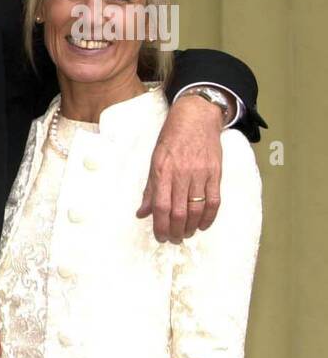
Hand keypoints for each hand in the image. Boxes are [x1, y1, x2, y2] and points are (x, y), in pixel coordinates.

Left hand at [137, 95, 223, 242]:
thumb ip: (150, 189)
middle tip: (174, 239)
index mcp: (162, 172)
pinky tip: (204, 225)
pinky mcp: (215, 173)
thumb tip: (141, 213)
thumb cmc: (172, 139)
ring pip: (197, 208)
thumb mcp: (154, 161)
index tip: (160, 236)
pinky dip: (209, 216)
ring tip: (187, 234)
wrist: (196, 118)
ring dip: (192, 226)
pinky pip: (214, 200)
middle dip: (175, 230)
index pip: (160, 206)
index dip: (160, 225)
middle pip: (179, 211)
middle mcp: (181, 174)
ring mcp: (200, 174)